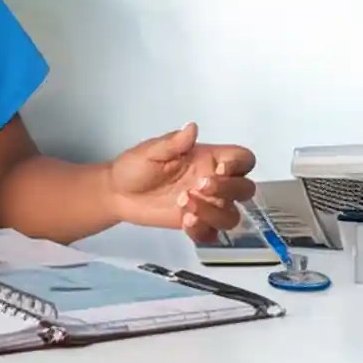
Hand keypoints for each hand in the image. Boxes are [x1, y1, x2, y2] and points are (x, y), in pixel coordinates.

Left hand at [106, 122, 256, 243]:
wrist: (117, 193)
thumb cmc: (135, 167)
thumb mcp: (150, 151)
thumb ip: (172, 142)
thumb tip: (191, 128)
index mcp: (207, 159)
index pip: (242, 159)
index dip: (239, 165)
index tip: (220, 168)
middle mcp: (213, 181)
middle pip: (245, 189)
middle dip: (227, 191)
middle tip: (197, 188)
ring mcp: (206, 205)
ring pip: (232, 216)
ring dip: (213, 213)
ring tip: (184, 206)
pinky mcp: (196, 224)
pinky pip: (213, 234)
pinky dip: (203, 231)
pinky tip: (185, 223)